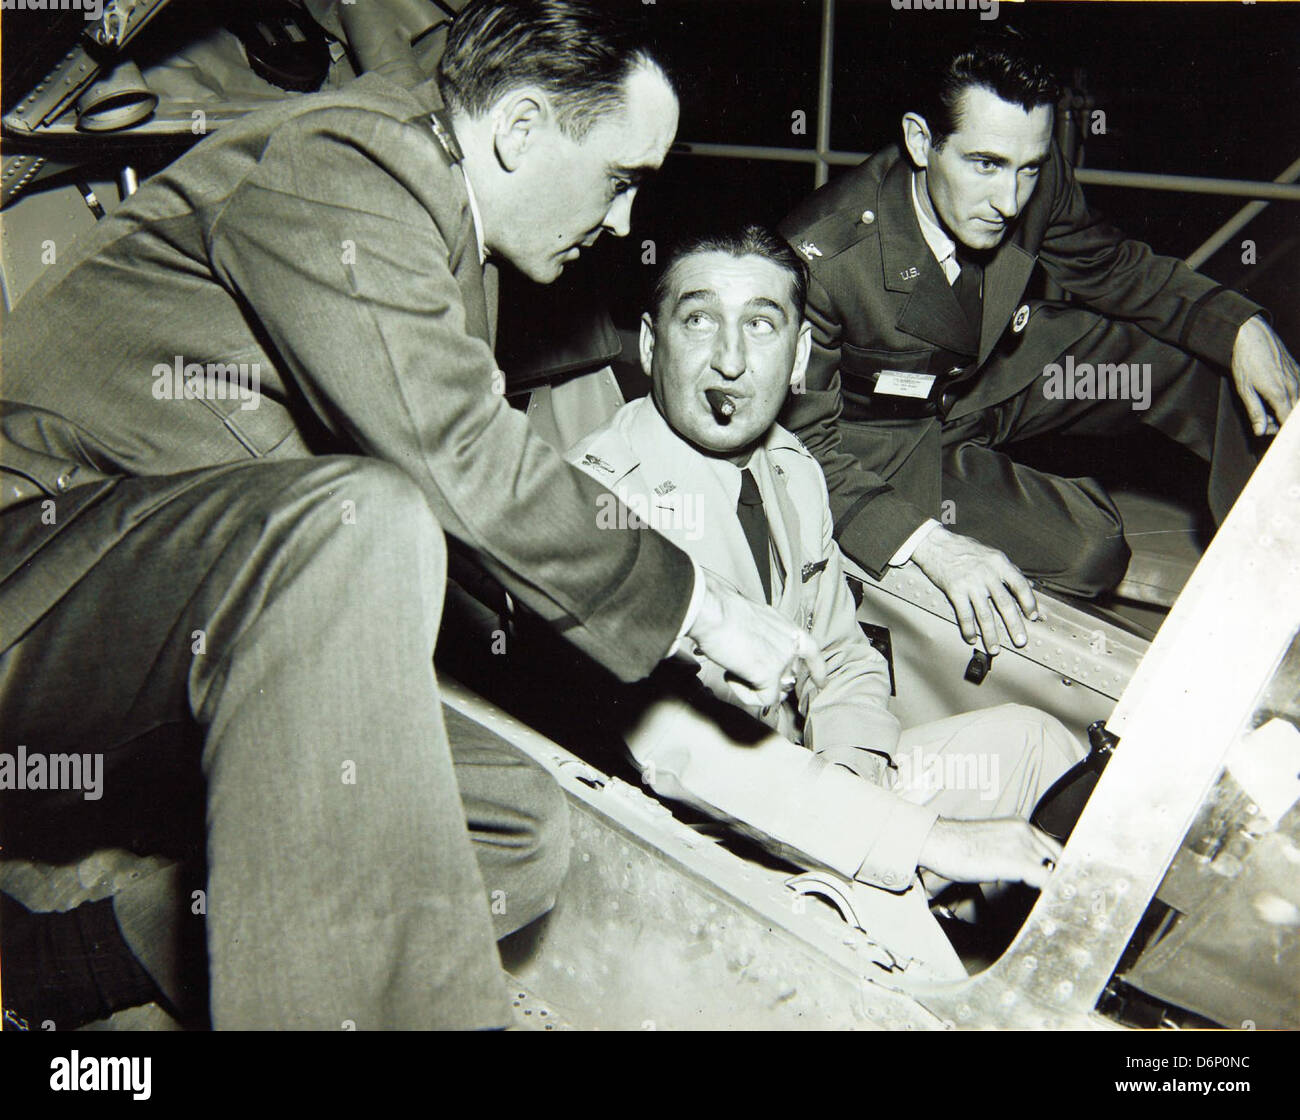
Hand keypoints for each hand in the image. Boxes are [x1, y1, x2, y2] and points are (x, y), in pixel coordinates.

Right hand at [686, 569, 827, 707]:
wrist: (713, 613)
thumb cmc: (722, 613)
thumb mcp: (752, 622)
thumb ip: (763, 640)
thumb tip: (756, 658)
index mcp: (787, 627)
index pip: (811, 651)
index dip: (817, 670)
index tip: (821, 683)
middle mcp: (790, 643)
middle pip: (789, 677)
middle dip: (769, 682)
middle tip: (742, 671)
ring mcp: (784, 659)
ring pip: (776, 691)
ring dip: (753, 687)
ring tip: (732, 669)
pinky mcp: (771, 674)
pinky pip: (765, 700)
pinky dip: (746, 695)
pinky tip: (731, 677)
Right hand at [910, 528, 1037, 652]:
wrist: (936, 544)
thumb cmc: (965, 549)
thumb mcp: (991, 554)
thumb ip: (1008, 570)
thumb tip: (1029, 585)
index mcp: (999, 563)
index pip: (1020, 585)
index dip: (1028, 602)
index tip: (1032, 617)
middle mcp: (987, 573)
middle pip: (1005, 604)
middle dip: (1014, 625)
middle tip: (1020, 642)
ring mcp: (970, 583)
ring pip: (984, 614)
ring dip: (991, 634)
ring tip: (995, 649)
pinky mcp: (954, 590)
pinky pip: (964, 615)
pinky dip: (968, 629)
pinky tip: (971, 639)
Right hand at [918, 818, 1062, 889]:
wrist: (939, 842)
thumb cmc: (957, 845)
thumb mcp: (993, 840)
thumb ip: (1013, 849)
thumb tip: (1028, 869)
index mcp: (1019, 825)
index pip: (1053, 847)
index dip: (1056, 866)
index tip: (1057, 880)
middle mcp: (1024, 832)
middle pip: (1056, 859)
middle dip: (1054, 876)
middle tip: (1051, 892)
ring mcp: (1022, 846)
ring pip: (1053, 870)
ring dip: (1049, 885)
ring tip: (1041, 897)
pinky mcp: (1017, 862)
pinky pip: (1046, 880)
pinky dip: (1048, 891)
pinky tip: (1041, 900)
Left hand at [1231, 315, 1298, 435]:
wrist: (1252, 335)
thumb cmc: (1245, 360)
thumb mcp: (1244, 389)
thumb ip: (1255, 411)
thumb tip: (1261, 431)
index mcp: (1279, 393)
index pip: (1287, 421)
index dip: (1279, 430)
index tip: (1268, 431)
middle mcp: (1293, 385)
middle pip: (1293, 415)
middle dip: (1279, 421)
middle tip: (1262, 418)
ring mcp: (1298, 377)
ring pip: (1298, 403)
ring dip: (1285, 409)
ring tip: (1267, 406)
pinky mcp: (1299, 370)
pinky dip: (1291, 398)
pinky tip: (1277, 396)